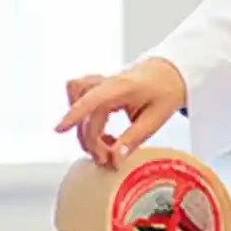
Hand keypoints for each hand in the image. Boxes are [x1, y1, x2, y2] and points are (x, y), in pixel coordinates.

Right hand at [55, 58, 186, 167]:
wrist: (170, 71)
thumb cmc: (166, 90)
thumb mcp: (156, 119)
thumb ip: (133, 139)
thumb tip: (115, 159)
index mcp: (122, 88)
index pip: (92, 101)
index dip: (74, 115)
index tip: (60, 129)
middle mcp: (107, 83)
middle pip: (85, 110)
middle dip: (89, 138)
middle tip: (105, 158)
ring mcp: (102, 83)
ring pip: (76, 97)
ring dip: (81, 123)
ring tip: (100, 143)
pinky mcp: (101, 87)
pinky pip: (83, 98)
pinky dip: (84, 115)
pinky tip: (101, 130)